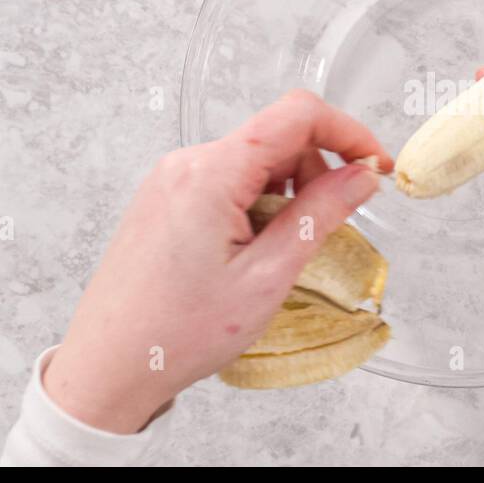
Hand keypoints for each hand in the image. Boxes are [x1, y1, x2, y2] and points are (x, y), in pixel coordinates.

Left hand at [42, 90, 392, 432]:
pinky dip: (259, 204)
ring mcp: (171, 179)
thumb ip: (320, 215)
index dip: (348, 132)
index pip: (297, 114)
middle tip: (332, 226)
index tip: (375, 166)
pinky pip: (228, 181)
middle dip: (319, 172)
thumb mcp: (267, 277)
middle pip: (277, 137)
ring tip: (284, 252)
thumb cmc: (178, 333)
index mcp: (211, 173)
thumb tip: (361, 176)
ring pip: (255, 161)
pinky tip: (256, 252)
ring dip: (288, 193)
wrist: (108, 368)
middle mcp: (187, 163)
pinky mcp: (165, 199)